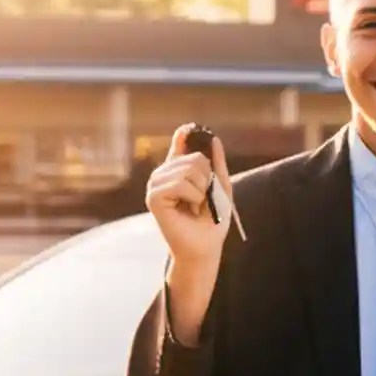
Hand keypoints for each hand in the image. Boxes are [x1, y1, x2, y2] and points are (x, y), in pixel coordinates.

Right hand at [145, 123, 233, 268]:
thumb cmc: (212, 221)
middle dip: (208, 180)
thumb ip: (217, 164)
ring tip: (195, 206)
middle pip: (195, 158)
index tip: (190, 128)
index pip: (180, 142)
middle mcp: (164, 174)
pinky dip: (193, 197)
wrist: (205, 247)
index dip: (186, 134)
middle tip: (202, 200)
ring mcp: (156, 185)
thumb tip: (214, 138)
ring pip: (188, 169)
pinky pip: (180, 184)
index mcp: (177, 170)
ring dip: (201, 191)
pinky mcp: (153, 197)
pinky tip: (188, 209)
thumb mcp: (221, 187)